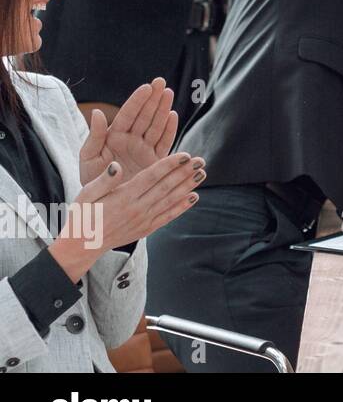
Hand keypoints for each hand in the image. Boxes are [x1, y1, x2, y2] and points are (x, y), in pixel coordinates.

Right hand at [51, 153, 203, 281]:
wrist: (81, 246)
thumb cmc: (82, 215)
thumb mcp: (86, 194)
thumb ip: (104, 180)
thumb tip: (117, 165)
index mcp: (122, 197)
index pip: (151, 177)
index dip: (169, 165)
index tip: (184, 154)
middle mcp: (136, 208)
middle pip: (165, 187)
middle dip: (184, 173)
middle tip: (200, 161)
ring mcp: (143, 220)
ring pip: (170, 200)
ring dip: (188, 186)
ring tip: (202, 174)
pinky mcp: (146, 229)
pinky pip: (167, 216)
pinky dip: (182, 207)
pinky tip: (194, 197)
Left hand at [79, 78, 177, 184]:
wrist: (105, 203)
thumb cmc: (92, 180)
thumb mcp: (88, 158)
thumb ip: (94, 136)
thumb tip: (97, 112)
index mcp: (114, 136)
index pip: (127, 114)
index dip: (137, 101)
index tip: (147, 87)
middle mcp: (131, 139)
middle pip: (144, 115)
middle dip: (153, 98)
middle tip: (161, 83)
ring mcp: (144, 149)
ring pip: (156, 125)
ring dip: (163, 109)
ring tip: (169, 93)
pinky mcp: (155, 160)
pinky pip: (164, 142)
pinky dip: (170, 129)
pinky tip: (174, 115)